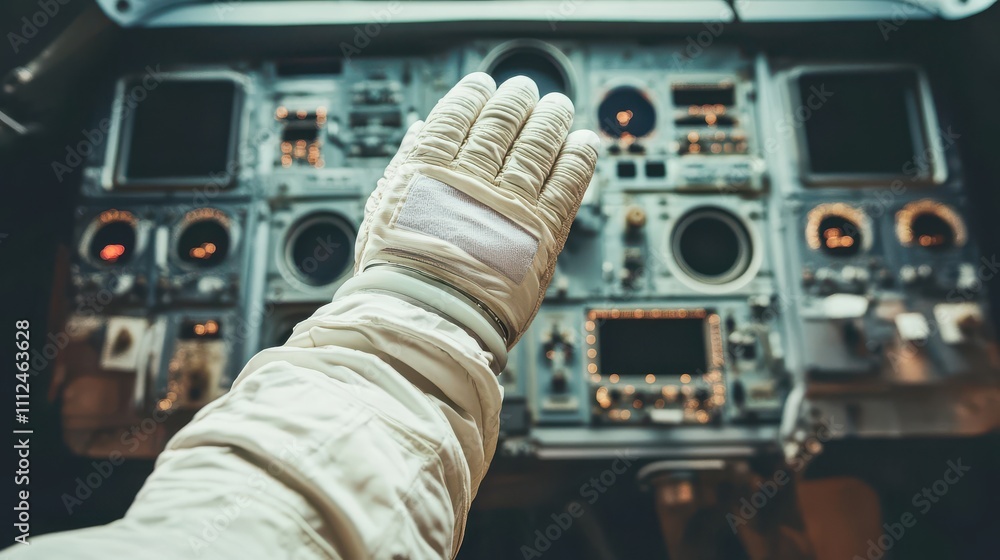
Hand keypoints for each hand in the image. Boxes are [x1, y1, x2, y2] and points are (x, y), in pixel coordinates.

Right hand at [343, 72, 599, 367]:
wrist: (427, 319)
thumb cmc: (398, 274)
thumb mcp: (386, 210)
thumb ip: (407, 166)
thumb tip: (418, 129)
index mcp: (431, 168)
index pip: (459, 116)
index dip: (475, 95)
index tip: (485, 84)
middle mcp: (474, 177)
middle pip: (503, 124)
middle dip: (517, 101)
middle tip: (528, 90)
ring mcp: (511, 201)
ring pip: (539, 144)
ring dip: (552, 120)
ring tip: (559, 106)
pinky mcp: (543, 229)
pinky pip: (568, 181)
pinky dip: (579, 157)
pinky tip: (584, 141)